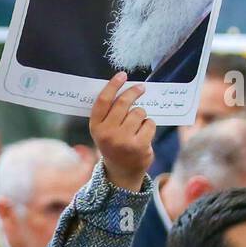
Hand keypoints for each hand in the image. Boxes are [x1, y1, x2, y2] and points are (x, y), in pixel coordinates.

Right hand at [90, 73, 153, 191]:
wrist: (122, 172)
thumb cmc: (114, 144)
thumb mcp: (104, 130)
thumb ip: (110, 113)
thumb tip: (127, 89)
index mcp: (96, 127)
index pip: (103, 101)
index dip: (113, 85)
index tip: (122, 75)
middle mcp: (107, 134)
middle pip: (123, 103)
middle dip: (134, 92)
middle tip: (141, 87)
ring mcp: (123, 140)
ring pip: (139, 112)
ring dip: (141, 115)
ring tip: (137, 125)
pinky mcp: (139, 146)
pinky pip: (149, 123)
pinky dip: (149, 125)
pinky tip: (144, 134)